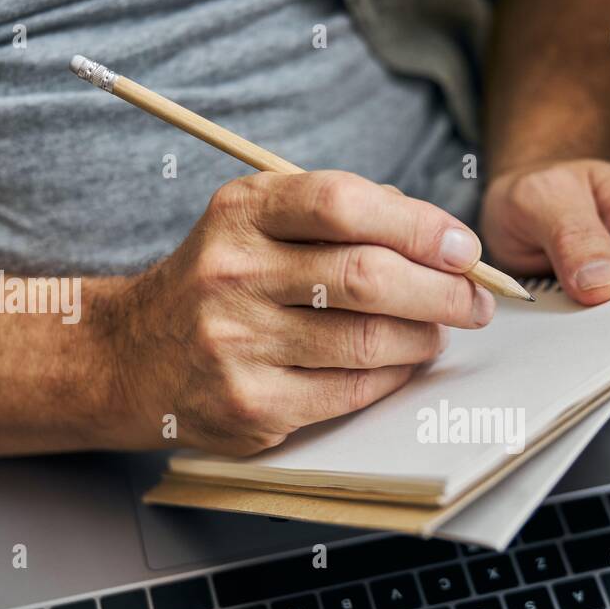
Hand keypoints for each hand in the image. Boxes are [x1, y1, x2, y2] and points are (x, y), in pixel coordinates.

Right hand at [105, 171, 494, 454]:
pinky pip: (351, 390)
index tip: (462, 248)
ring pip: (367, 341)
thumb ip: (341, 214)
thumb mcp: (258, 222)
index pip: (343, 204)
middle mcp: (232, 274)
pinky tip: (401, 364)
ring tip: (438, 332)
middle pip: (367, 277)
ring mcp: (238, 344)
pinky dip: (393, 377)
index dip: (418, 225)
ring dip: (424, 338)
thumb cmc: (221, 281)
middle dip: (442, 291)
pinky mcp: (251, 404)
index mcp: (241, 213)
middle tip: (476, 301)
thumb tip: (439, 238)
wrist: (133, 357)